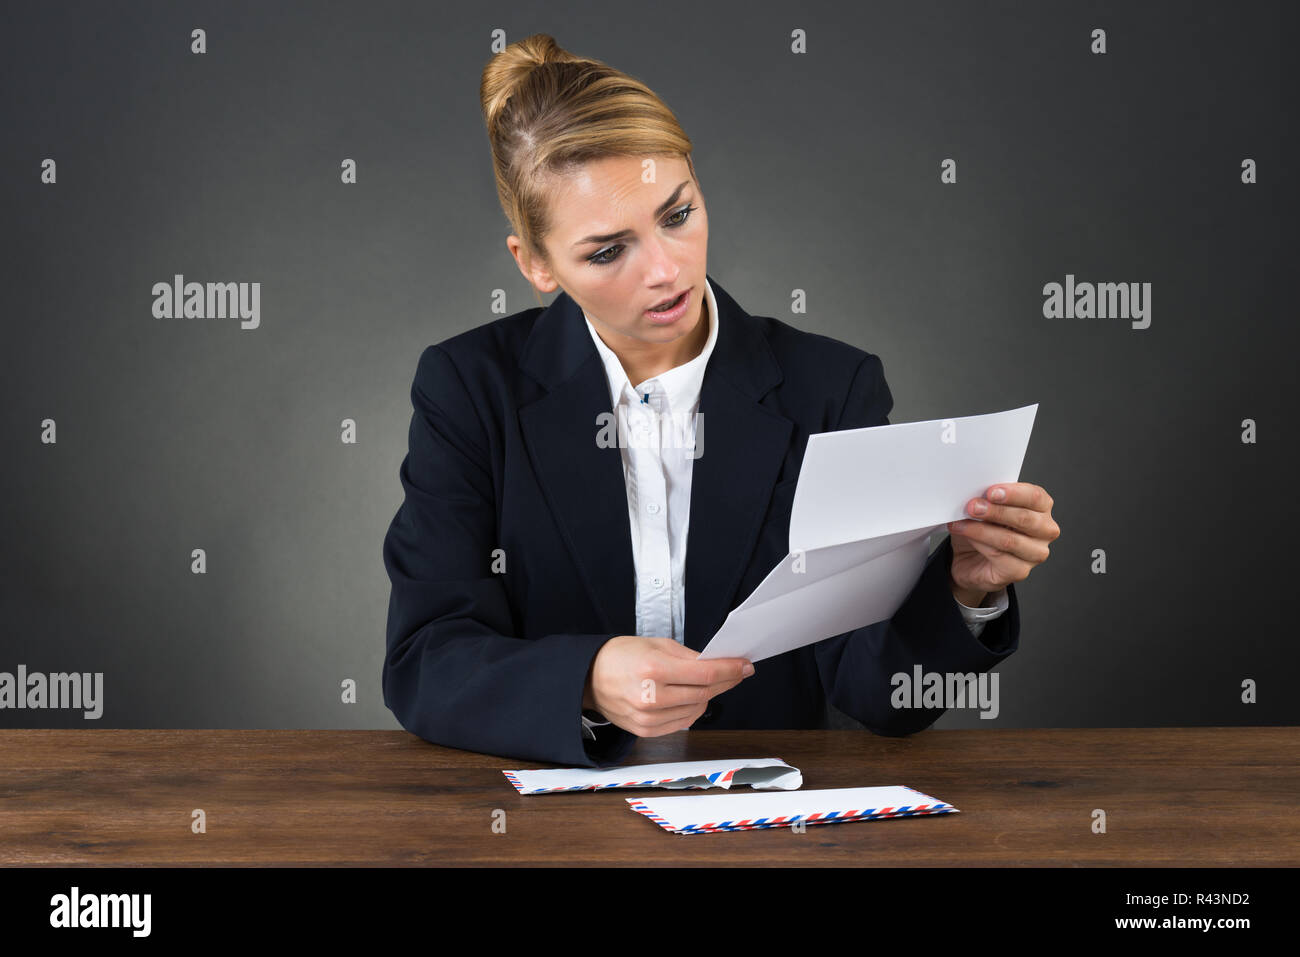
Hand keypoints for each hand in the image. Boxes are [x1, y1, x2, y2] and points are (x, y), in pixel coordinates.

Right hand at [583, 636, 753, 737]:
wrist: (590, 677)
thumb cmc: (621, 656)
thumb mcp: (657, 645)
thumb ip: (689, 657)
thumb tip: (719, 664)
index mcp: (653, 670)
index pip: (704, 674)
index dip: (730, 670)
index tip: (745, 666)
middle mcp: (651, 698)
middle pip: (704, 694)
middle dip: (726, 681)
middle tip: (737, 672)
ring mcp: (648, 718)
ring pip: (697, 710)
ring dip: (710, 696)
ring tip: (713, 683)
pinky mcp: (646, 731)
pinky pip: (682, 722)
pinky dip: (693, 710)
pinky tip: (694, 698)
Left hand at [947, 482, 1059, 598]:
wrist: (969, 558)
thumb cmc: (982, 528)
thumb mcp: (984, 506)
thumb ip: (986, 498)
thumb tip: (973, 492)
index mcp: (1041, 508)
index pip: (1036, 497)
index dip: (1013, 493)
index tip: (991, 492)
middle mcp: (1044, 530)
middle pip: (1025, 518)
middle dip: (995, 511)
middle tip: (972, 506)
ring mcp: (1035, 553)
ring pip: (1010, 539)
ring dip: (982, 530)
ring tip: (962, 523)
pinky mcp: (1020, 571)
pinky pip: (1000, 556)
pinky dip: (980, 544)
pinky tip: (967, 537)